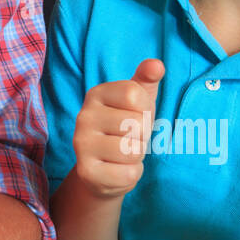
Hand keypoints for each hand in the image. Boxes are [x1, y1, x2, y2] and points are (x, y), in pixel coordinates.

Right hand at [71, 58, 163, 198]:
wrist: (104, 169)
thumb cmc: (125, 129)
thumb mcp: (138, 101)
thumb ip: (146, 79)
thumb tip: (157, 64)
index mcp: (95, 94)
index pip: (135, 95)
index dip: (145, 109)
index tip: (135, 116)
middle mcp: (83, 116)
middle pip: (136, 124)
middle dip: (142, 136)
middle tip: (129, 139)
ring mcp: (81, 144)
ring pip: (133, 150)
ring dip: (137, 156)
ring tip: (123, 154)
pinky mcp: (86, 171)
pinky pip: (129, 173)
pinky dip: (131, 174)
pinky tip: (117, 169)